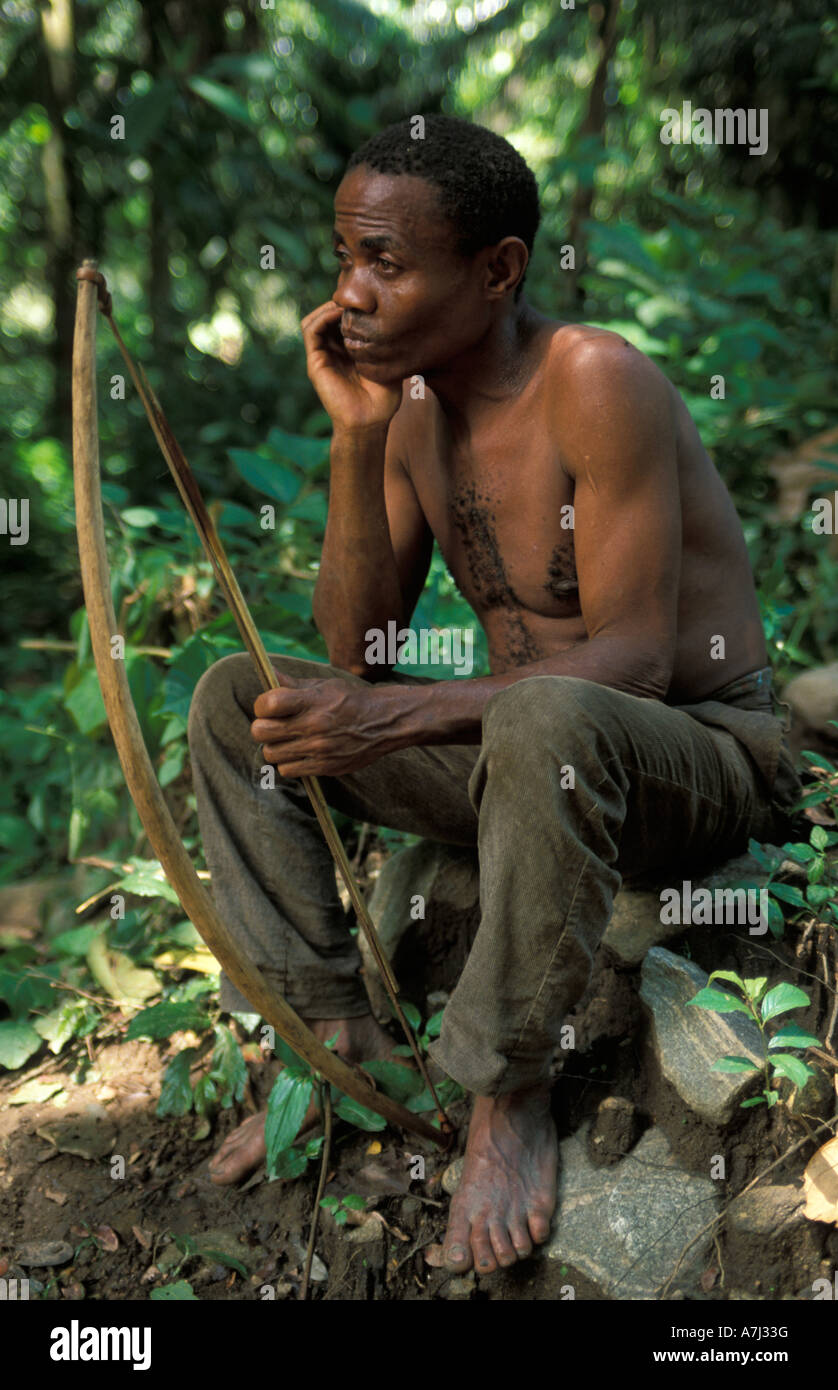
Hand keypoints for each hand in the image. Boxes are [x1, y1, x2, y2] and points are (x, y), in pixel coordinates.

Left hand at [251, 670, 403, 776]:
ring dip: (274, 747)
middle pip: (261, 732)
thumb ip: (293, 684)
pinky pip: (288, 770)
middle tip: (273, 725)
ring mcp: (318, 749)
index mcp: (311, 701)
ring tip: (287, 740)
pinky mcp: (324, 767)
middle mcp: (313, 725)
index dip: (261, 705)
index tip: (268, 706)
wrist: (383, 723)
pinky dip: (288, 763)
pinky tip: (298, 753)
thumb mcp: (324, 686)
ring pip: (271, 753)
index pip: (267, 704)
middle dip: (262, 727)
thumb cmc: (350, 700)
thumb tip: (269, 675)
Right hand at [301, 301, 402, 433]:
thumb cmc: (383, 399)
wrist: (369, 422)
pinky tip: (339, 315)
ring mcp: (322, 357)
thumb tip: (398, 322)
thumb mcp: (390, 364)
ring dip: (328, 307)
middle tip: (357, 299)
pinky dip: (322, 317)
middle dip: (340, 304)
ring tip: (346, 305)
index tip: (368, 300)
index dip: (351, 308)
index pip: (341, 322)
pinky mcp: (315, 362)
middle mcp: (332, 353)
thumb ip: (387, 344)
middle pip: (326, 317)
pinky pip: (311, 330)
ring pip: (314, 320)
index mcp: (348, 353)